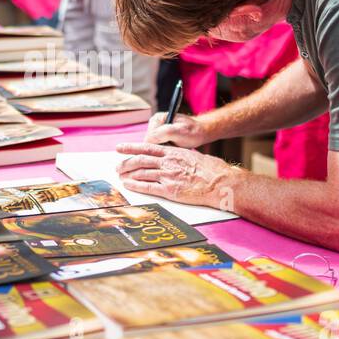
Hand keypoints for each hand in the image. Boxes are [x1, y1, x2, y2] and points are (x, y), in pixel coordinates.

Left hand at [115, 143, 238, 208]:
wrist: (221, 183)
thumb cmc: (212, 170)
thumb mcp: (195, 156)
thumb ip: (181, 156)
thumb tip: (175, 157)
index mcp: (174, 153)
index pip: (147, 147)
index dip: (131, 147)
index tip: (120, 148)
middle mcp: (168, 162)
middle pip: (140, 160)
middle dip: (126, 163)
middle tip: (117, 166)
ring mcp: (168, 176)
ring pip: (141, 173)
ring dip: (128, 174)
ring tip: (120, 176)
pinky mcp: (170, 191)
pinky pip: (147, 187)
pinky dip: (135, 185)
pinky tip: (128, 185)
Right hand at [145, 111, 212, 148]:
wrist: (201, 132)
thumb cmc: (193, 131)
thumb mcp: (178, 132)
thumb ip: (161, 134)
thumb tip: (148, 141)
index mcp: (156, 119)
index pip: (147, 139)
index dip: (156, 147)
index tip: (169, 149)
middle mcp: (154, 124)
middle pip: (149, 144)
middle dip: (159, 149)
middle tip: (173, 149)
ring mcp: (156, 131)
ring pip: (153, 147)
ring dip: (163, 150)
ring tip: (174, 149)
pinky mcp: (160, 138)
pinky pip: (158, 148)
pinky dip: (165, 151)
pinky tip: (173, 149)